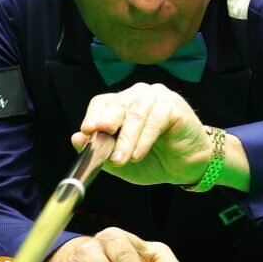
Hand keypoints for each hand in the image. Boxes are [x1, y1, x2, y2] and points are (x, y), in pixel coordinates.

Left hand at [71, 82, 211, 185]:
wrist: (186, 166)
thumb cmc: (153, 160)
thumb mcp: (120, 160)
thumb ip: (99, 150)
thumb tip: (76, 139)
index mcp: (123, 103)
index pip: (102, 102)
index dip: (93, 116)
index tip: (86, 131)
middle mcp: (139, 95)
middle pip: (117, 104)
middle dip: (107, 124)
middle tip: (101, 140)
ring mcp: (158, 97)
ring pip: (136, 114)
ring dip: (126, 139)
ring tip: (120, 159)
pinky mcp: (175, 106)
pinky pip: (155, 120)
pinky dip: (144, 139)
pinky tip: (138, 154)